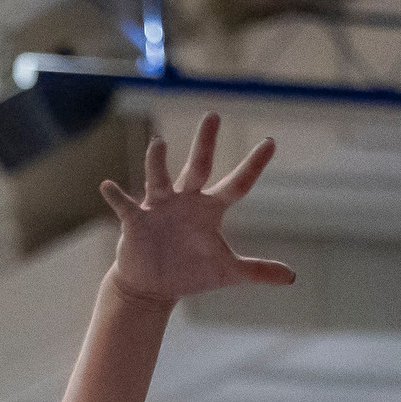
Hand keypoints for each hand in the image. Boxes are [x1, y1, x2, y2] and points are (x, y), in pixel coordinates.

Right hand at [99, 115, 293, 309]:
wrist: (153, 285)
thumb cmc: (190, 271)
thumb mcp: (225, 272)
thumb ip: (257, 270)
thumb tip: (292, 278)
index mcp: (210, 208)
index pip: (237, 184)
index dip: (253, 165)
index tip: (270, 142)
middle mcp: (186, 199)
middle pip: (198, 166)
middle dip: (205, 143)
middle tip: (213, 116)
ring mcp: (159, 206)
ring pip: (159, 178)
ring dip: (157, 162)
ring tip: (158, 144)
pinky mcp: (135, 221)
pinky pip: (124, 205)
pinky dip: (116, 196)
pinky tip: (108, 186)